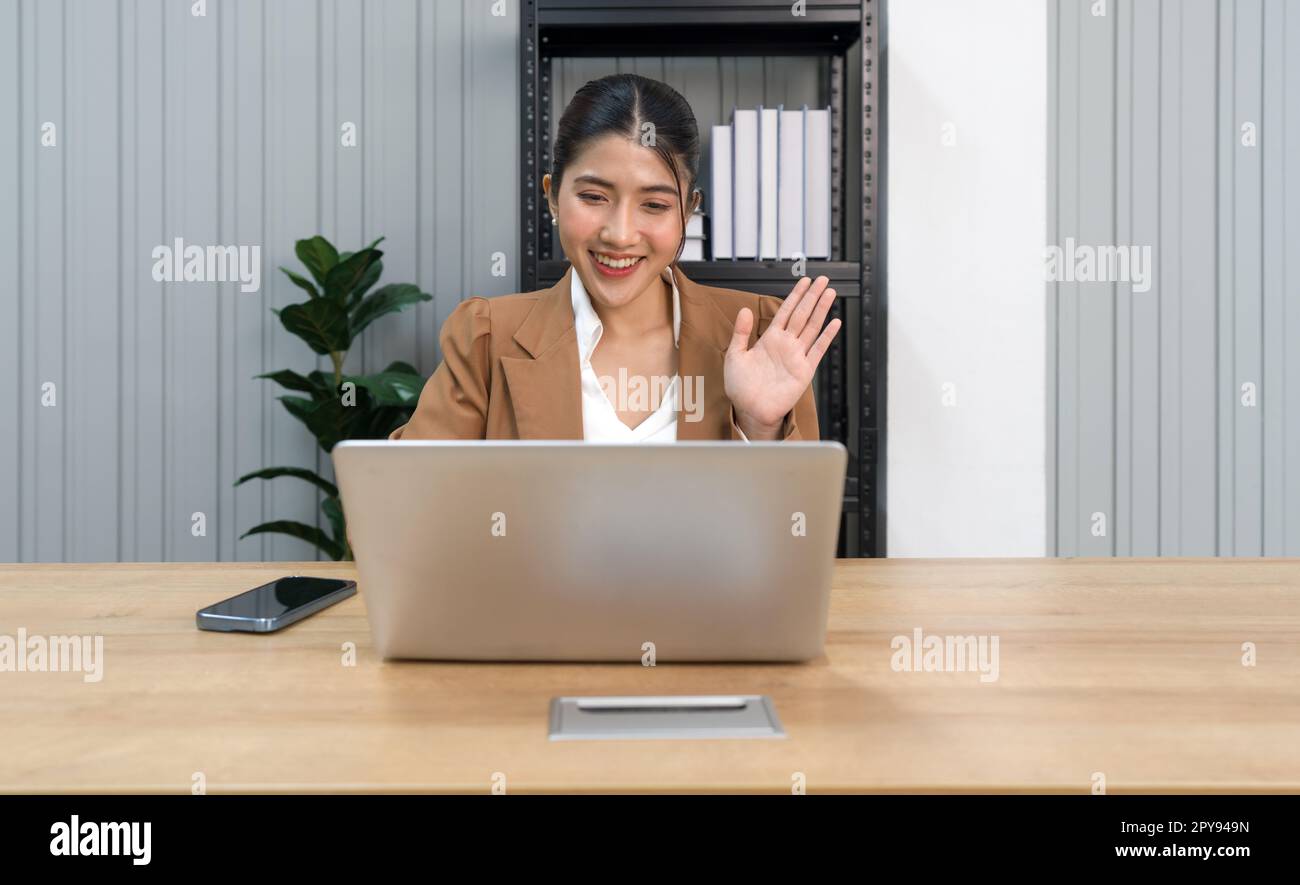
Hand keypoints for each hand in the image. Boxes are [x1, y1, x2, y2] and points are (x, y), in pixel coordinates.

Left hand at [724, 275, 841, 435]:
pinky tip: (835, 323)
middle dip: (812, 296)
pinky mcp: (804, 371)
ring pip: (812, 327)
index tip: (804, 281)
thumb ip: (741, 333)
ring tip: (830, 293)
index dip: (795, 295)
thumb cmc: (741, 387)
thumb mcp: (734, 355)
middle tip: (823, 279)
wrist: (750, 410)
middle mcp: (785, 345)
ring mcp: (796, 356)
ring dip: (821, 310)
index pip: (786, 311)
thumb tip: (744, 310)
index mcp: (770, 339)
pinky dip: (827, 337)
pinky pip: (818, 350)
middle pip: (802, 314)